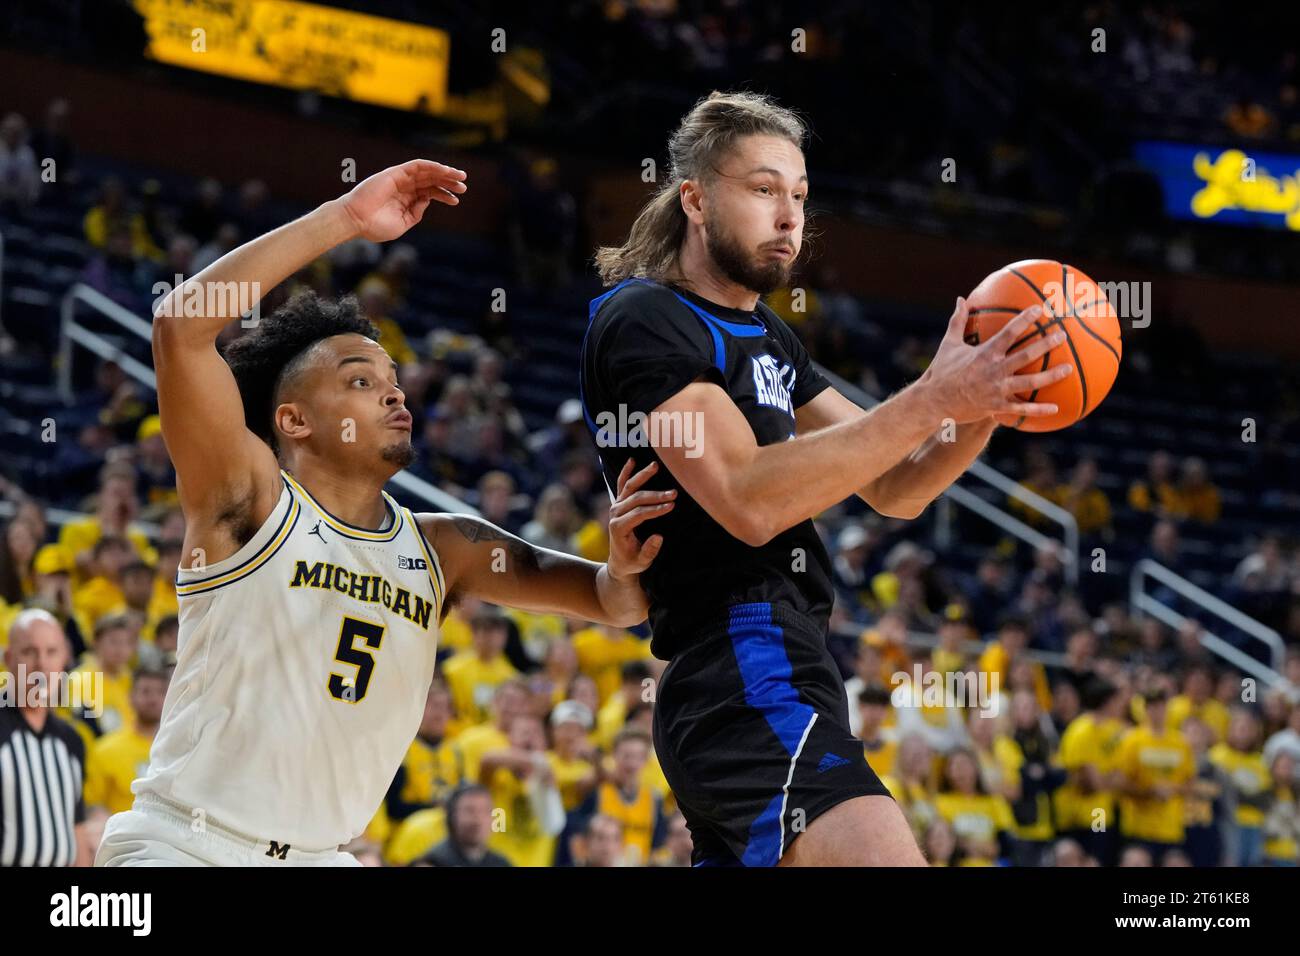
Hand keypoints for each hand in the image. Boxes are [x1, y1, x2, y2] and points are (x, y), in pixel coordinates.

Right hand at [337, 159, 467, 241]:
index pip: (429, 192)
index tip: (456, 200)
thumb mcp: (403, 223)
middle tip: (464, 186)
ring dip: (444, 172)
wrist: (357, 221)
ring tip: (460, 177)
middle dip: (449, 182)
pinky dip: (432, 166)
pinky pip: (417, 166)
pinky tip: (445, 170)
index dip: (444, 195)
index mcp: (406, 199)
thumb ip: (416, 212)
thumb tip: (428, 200)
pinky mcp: (396, 173)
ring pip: (427, 172)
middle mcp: (404, 187)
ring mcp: (400, 179)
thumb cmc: (375, 226)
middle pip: (431, 181)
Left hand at [606, 459, 675, 580]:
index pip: (638, 514)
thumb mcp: (642, 562)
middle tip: (674, 493)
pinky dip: (626, 471)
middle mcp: (615, 514)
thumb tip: (658, 537)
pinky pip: (621, 484)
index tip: (671, 506)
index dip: (655, 509)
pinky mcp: (618, 503)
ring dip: (643, 476)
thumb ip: (649, 551)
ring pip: (629, 487)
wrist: (619, 561)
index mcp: (618, 528)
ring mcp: (616, 506)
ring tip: (656, 466)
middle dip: (656, 495)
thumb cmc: (632, 562)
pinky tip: (632, 460)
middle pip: (636, 499)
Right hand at [919, 297, 1075, 424]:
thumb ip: (958, 321)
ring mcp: (997, 389)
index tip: (1040, 310)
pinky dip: (1039, 409)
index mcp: (985, 353)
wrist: (934, 402)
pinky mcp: (997, 406)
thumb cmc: (941, 371)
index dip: (1025, 319)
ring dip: (1051, 376)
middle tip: (1062, 336)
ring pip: (1030, 382)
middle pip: (1026, 355)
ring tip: (1068, 368)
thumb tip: (960, 299)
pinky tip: (1056, 408)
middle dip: (1046, 344)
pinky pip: (1022, 409)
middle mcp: (994, 370)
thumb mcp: (949, 344)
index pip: (1009, 332)